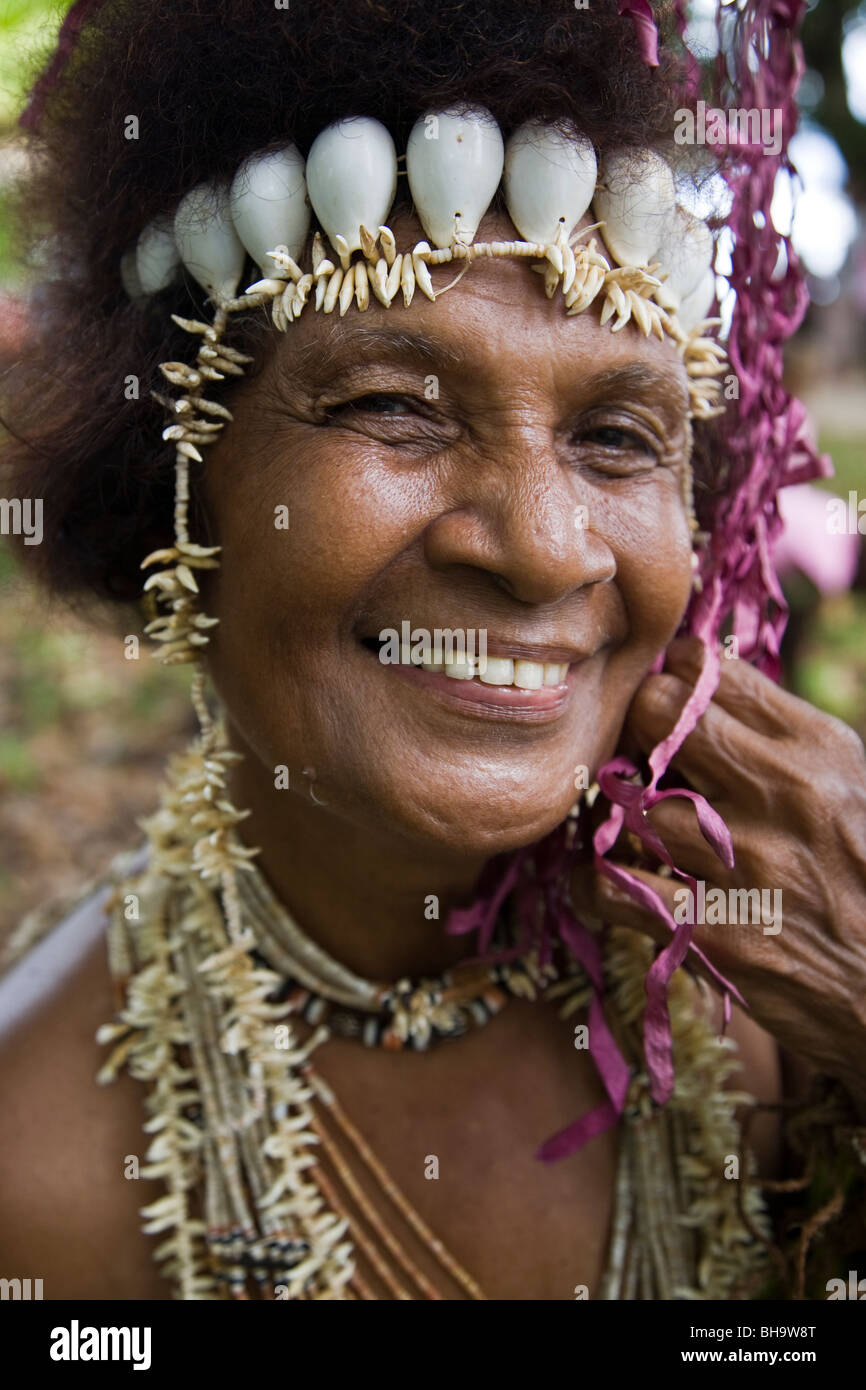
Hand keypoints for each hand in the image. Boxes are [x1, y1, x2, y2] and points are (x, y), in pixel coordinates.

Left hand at [578, 636, 865, 1112]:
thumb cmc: (861, 874)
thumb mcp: (847, 785)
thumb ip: (777, 737)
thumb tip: (693, 682)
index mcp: (817, 750)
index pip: (711, 672)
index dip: (672, 676)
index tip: (663, 696)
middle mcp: (783, 795)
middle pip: (659, 715)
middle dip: (636, 729)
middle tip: (638, 758)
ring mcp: (750, 864)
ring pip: (636, 804)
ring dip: (620, 817)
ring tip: (629, 829)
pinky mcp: (721, 933)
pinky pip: (616, 889)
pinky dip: (594, 885)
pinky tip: (600, 883)